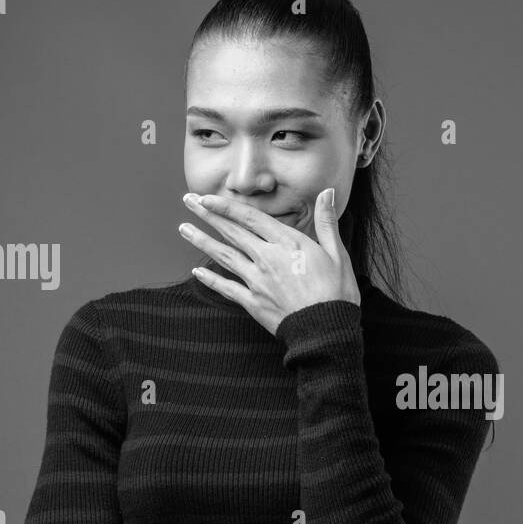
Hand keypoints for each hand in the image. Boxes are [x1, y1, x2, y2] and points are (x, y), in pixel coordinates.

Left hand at [179, 188, 360, 336]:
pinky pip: (227, 288)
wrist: (326, 330)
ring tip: (184, 228)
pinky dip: (210, 280)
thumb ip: (327, 222)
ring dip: (202, 241)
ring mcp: (257, 281)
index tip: (207, 197)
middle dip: (208, 215)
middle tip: (189, 201)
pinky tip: (196, 272)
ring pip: (223, 256)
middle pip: (232, 232)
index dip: (226, 206)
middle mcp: (267, 258)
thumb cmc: (336, 293)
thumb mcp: (338, 254)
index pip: (251, 218)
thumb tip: (327, 192)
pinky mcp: (253, 302)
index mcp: (288, 244)